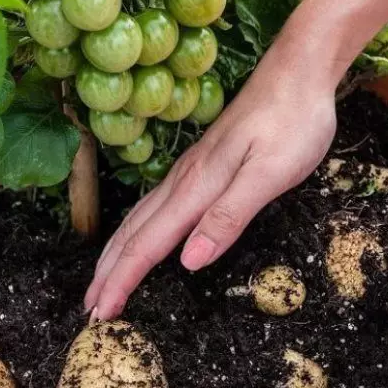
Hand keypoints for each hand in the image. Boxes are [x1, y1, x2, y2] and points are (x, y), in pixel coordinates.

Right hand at [85, 37, 341, 320]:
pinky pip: (156, 206)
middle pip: (133, 233)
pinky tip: (140, 236)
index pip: (148, 244)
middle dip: (108, 272)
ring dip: (117, 253)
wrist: (298, 73)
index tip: (100, 314)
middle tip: (89, 308)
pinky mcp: (200, 166)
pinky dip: (137, 231)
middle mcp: (184, 180)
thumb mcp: (269, 174)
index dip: (122, 281)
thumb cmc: (292, 123)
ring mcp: (189, 172)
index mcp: (197, 187)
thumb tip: (189, 262)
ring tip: (102, 280)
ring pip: (140, 218)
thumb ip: (228, 217)